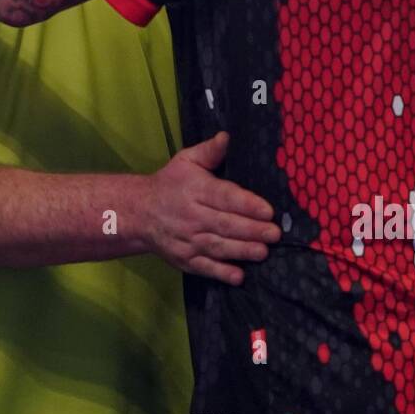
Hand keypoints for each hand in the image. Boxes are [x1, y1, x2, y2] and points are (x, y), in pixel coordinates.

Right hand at [133, 131, 280, 284]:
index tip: (267, 210)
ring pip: (217, 247)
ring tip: (263, 252)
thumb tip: (227, 137)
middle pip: (224, 224)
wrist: (139, 212)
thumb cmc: (170, 183)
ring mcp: (187, 240)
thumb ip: (210, 151)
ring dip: (241, 251)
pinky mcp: (184, 259)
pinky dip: (221, 273)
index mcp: (194, 190)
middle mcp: (191, 216)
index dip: (246, 204)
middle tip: (274, 233)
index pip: (223, 197)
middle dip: (251, 230)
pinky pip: (204, 268)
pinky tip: (238, 276)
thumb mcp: (186, 160)